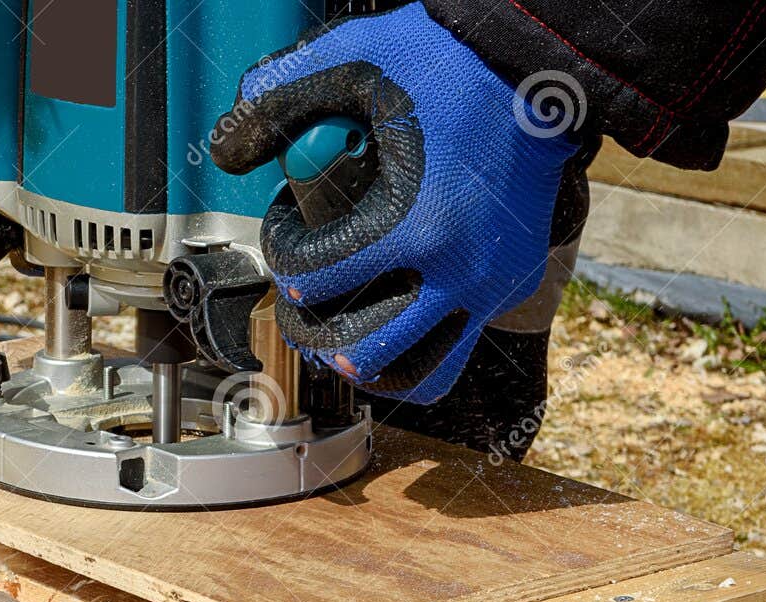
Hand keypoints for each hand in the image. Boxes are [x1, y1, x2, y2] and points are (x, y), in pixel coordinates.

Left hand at [210, 2, 582, 402]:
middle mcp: (458, 270)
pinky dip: (417, 356)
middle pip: (361, 351)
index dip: (283, 261)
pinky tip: (392, 333)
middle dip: (315, 333)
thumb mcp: (356, 61)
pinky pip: (457, 351)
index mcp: (413, 225)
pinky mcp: (513, 286)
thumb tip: (225, 148)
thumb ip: (281, 99)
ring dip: (368, 366)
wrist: (540, 67)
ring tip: (342, 342)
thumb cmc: (449, 63)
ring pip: (418, 374)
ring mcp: (490, 286)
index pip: (316, 284)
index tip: (285, 235)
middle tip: (303, 305)